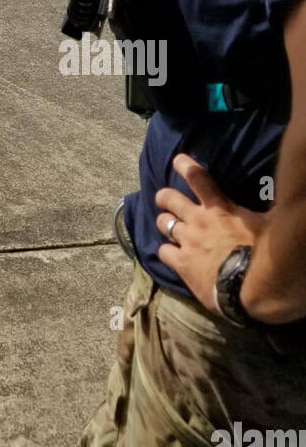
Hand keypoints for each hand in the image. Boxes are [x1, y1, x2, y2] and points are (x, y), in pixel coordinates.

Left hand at [154, 153, 268, 314]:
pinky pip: (163, 251)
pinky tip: (171, 254)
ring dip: (164, 223)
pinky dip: (166, 251)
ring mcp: (187, 241)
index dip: (185, 166)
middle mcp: (198, 220)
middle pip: (169, 198)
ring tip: (167, 226)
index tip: (178, 160)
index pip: (198, 178)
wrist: (250, 286)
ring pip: (163, 223)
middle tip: (164, 200)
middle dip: (164, 197)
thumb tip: (283, 202)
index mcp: (219, 208)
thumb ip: (269, 212)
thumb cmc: (263, 253)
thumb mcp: (269, 225)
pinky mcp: (182, 264)